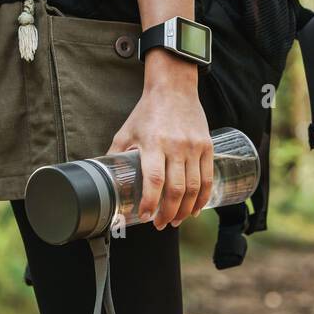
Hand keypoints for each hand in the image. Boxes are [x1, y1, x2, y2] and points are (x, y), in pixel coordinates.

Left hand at [107, 53, 212, 229]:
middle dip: (168, 213)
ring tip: (176, 220)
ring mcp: (194, 147)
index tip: (145, 216)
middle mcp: (175, 146)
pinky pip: (208, 178)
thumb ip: (116, 156)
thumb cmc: (146, 112)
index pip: (154, 179)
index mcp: (152, 143)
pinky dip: (203, 198)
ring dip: (186, 210)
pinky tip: (196, 209)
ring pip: (194, 187)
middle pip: (176, 189)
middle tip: (160, 224)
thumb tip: (105, 180)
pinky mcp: (207, 146)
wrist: (174, 88)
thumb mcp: (126, 132)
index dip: (150, 202)